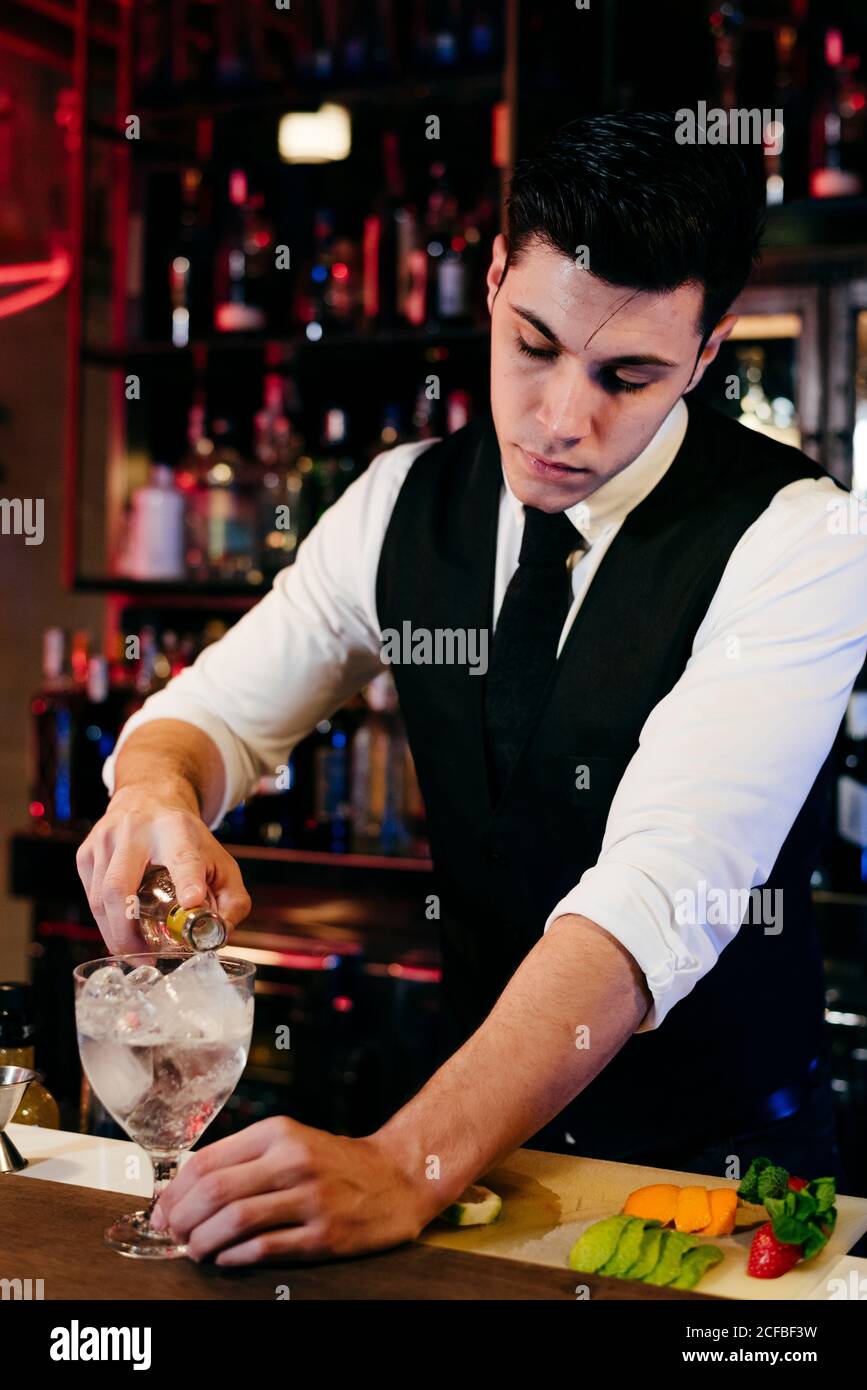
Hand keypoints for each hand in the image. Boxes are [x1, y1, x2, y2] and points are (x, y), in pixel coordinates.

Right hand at [76, 782, 251, 953]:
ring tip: (137, 950)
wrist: (149, 799)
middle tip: (146, 958)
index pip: (183, 857)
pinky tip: (122, 928)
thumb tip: (221, 934)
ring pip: (100, 899)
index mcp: (176, 830)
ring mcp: (104, 840)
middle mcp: (135, 831)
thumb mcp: (221, 862)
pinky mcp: (85, 852)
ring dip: (116, 934)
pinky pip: (90, 898)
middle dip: (127, 932)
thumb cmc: (187, 839)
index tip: (192, 902)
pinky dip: (105, 922)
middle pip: (120, 887)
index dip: (187, 880)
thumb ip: (233, 900)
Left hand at [150, 1116, 437, 1264]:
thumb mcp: (291, 1142)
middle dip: (182, 1219)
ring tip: (194, 1250)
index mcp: (279, 1133)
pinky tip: (225, 1258)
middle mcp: (293, 1160)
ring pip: (235, 1221)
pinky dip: (235, 1256)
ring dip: (203, 1242)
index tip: (162, 1209)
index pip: (208, 1160)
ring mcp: (310, 1198)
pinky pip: (264, 1248)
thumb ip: (245, 1158)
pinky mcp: (324, 1234)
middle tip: (172, 1234)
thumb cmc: (336, 1162)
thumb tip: (187, 1189)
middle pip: (215, 1191)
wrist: (397, 1177)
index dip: (175, 1191)